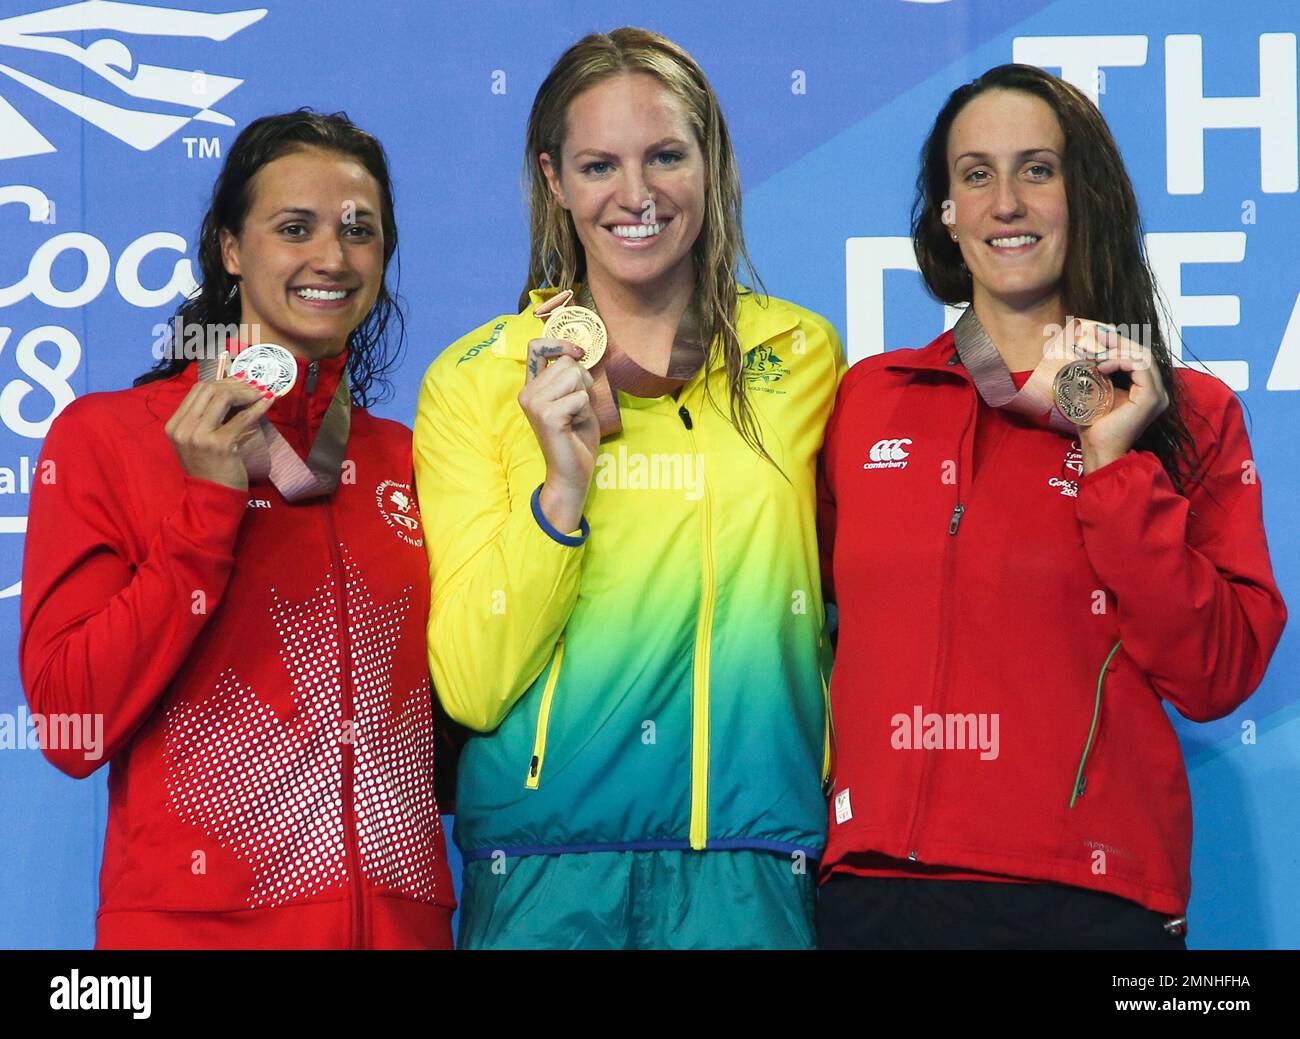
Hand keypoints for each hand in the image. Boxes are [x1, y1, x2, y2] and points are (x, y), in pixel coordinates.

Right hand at [165, 374, 274, 489]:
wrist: (213, 496)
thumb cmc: (210, 466)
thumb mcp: (199, 439)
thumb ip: (208, 416)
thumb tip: (234, 387)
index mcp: (175, 424)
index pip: (198, 390)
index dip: (222, 381)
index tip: (241, 381)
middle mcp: (183, 428)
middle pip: (210, 390)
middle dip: (235, 384)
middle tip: (254, 385)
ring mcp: (200, 436)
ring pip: (224, 398)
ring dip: (246, 392)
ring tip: (261, 392)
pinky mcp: (221, 444)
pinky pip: (243, 418)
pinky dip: (258, 407)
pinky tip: (268, 400)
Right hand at [518, 338, 598, 531]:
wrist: (571, 472)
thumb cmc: (576, 437)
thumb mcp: (576, 398)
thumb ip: (572, 377)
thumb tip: (579, 353)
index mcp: (532, 387)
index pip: (536, 346)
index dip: (560, 344)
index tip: (579, 353)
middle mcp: (527, 393)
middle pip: (567, 363)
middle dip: (583, 382)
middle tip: (578, 408)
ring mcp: (534, 403)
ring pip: (575, 376)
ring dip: (584, 397)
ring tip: (575, 417)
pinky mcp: (546, 415)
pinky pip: (580, 397)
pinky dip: (585, 411)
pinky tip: (575, 426)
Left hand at [1067, 318, 1169, 473]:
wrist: (1098, 450)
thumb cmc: (1094, 426)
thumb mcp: (1096, 393)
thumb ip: (1098, 375)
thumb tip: (1085, 352)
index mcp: (1147, 390)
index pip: (1138, 357)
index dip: (1120, 343)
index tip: (1098, 335)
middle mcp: (1156, 391)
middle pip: (1142, 353)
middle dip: (1118, 341)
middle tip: (1095, 334)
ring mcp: (1156, 394)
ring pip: (1142, 356)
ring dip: (1116, 351)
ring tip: (1094, 354)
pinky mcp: (1150, 397)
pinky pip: (1139, 366)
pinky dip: (1120, 361)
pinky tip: (1101, 366)